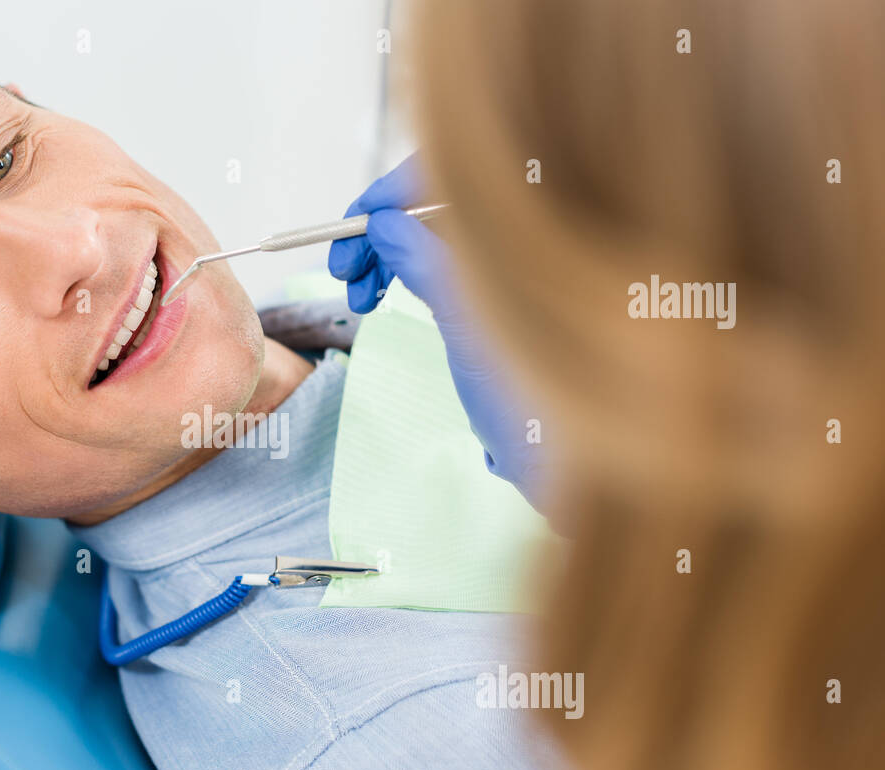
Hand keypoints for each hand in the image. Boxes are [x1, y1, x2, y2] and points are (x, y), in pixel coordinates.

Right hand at [328, 155, 551, 515]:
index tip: (349, 228)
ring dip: (387, 252)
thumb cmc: (532, 398)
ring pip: (436, 229)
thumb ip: (426, 263)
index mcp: (534, 226)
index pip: (456, 173)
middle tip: (340, 273)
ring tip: (359, 296)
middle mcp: (528, 233)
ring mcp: (517, 261)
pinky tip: (380, 295)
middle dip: (382, 228)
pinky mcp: (502, 290)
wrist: (566, 458)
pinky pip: (443, 256)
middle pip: (441, 198)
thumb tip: (383, 221)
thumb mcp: (467, 327)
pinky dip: (406, 270)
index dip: (393, 192)